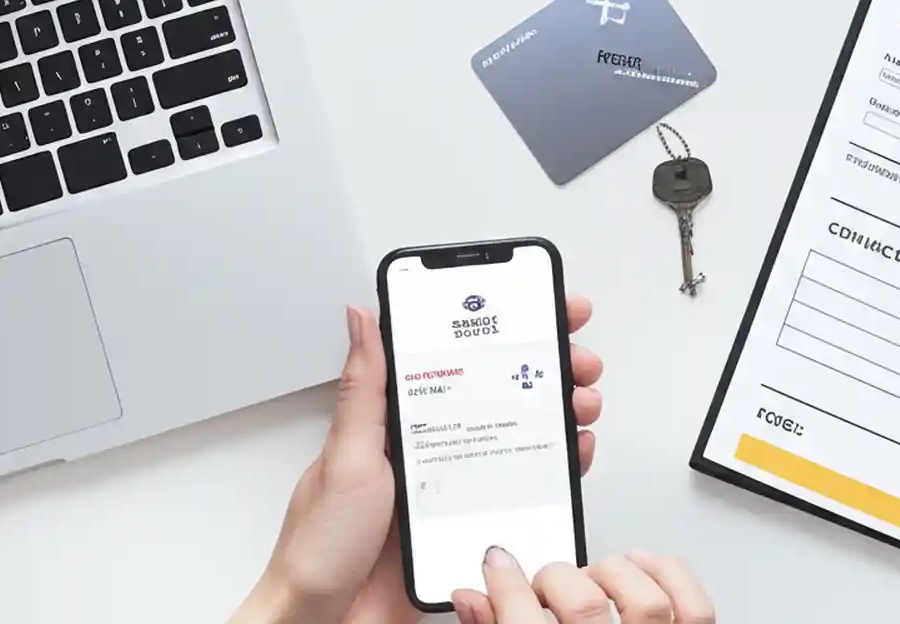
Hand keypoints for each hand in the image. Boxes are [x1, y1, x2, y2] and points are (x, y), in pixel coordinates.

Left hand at [230, 297, 603, 623]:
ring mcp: (450, 484)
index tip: (536, 307)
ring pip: (515, 435)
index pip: (452, 356)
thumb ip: (364, 389)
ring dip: (556, 413)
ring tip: (580, 402)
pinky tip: (569, 454)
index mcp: (394, 420)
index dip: (495, 329)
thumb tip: (362, 317)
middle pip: (495, 391)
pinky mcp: (467, 521)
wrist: (327, 622)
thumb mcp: (347, 456)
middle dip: (543, 367)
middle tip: (576, 358)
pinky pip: (519, 487)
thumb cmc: (320, 545)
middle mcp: (426, 446)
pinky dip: (552, 467)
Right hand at [453, 548, 714, 623]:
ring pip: (645, 601)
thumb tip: (473, 601)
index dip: (504, 582)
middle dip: (553, 577)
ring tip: (590, 578)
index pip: (525, 623)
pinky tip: (640, 568)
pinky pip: (696, 608)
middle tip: (541, 584)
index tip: (497, 562)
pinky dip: (668, 573)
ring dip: (610, 573)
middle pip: (584, 605)